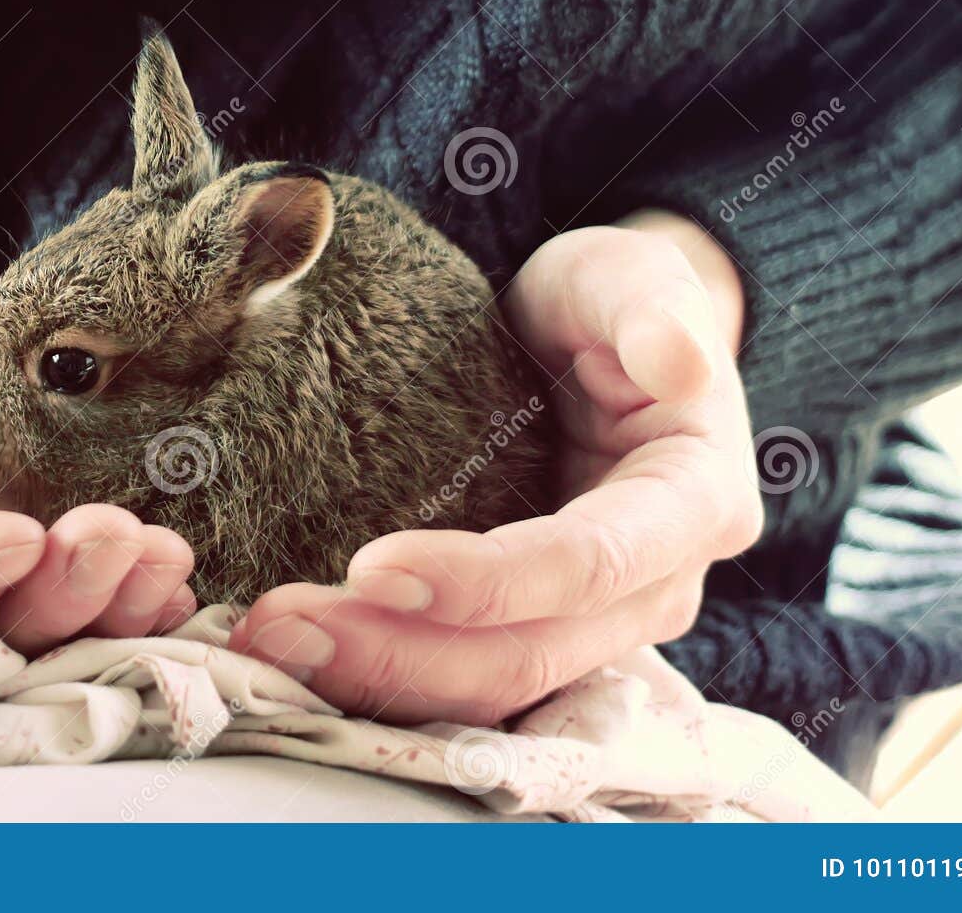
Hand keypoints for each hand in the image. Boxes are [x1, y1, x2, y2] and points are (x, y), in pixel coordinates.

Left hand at [228, 211, 761, 724]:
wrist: (602, 344)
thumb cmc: (612, 303)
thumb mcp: (632, 276)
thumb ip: (654, 307)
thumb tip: (680, 357)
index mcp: (694, 502)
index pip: (589, 564)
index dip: (486, 581)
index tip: (370, 565)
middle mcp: (656, 586)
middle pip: (530, 652)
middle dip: (403, 651)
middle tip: (277, 627)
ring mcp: (600, 624)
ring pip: (493, 686)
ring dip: (380, 677)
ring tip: (267, 644)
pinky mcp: (541, 631)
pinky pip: (467, 677)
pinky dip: (387, 673)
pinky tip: (303, 653)